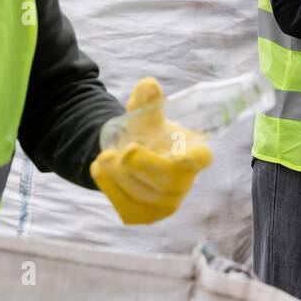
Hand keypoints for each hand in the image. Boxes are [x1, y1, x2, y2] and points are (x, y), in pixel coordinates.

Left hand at [90, 77, 211, 225]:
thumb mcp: (145, 116)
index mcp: (193, 153)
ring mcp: (166, 203)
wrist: (129, 158)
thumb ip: (147, 101)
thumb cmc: (146, 134)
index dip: (192, 158)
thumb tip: (148, 85)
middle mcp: (184, 182)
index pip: (200, 158)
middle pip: (167, 179)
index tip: (180, 155)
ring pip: (144, 195)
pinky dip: (110, 188)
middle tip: (120, 151)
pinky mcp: (146, 216)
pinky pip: (128, 208)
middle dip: (142, 166)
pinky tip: (100, 170)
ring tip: (103, 157)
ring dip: (119, 176)